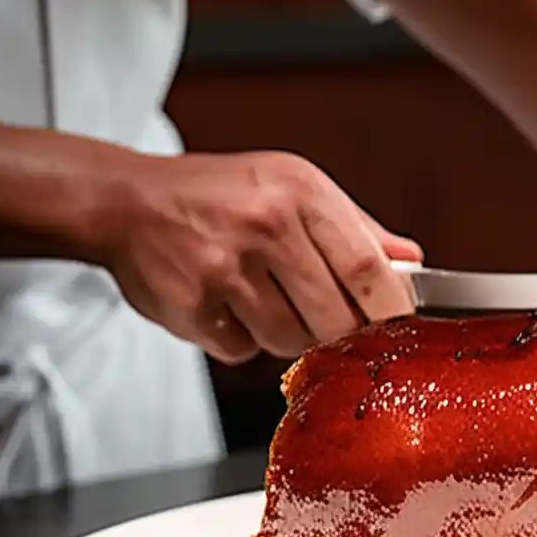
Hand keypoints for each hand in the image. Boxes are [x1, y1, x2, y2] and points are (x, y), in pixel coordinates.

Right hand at [101, 151, 421, 363]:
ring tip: (265, 299)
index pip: (367, 265)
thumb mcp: (293, 186)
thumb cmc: (219, 195)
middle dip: (340, 331)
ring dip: (287, 334)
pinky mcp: (191, 306)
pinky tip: (227, 306)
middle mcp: (265, 227)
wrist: (127, 201)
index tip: (401, 322)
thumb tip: (410, 260)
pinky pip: (242, 350)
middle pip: (335, 317)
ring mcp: (225, 268)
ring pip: (290, 341)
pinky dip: (241, 340)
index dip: (392, 305)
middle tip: (326, 315)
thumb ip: (356, 226)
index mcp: (300, 193)